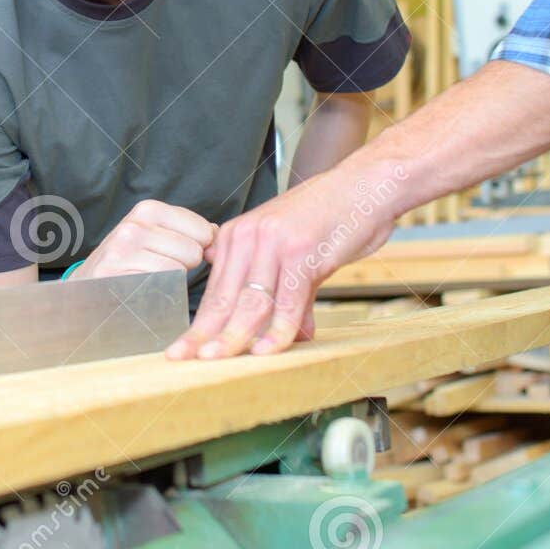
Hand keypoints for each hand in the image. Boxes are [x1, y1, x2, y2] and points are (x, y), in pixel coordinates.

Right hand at [74, 200, 216, 280]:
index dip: (199, 247)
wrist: (86, 288)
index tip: (179, 252)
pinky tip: (141, 289)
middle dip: (185, 265)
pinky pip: (159, 287)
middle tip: (159, 267)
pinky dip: (158, 293)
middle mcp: (134, 225)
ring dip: (171, 281)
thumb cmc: (128, 262)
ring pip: (178, 270)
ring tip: (149, 277)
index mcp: (148, 209)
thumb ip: (189, 231)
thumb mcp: (155, 235)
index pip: (203, 229)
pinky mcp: (116, 276)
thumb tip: (219, 234)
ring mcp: (122, 251)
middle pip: (194, 251)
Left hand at [166, 165, 400, 360]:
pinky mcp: (301, 252)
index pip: (215, 291)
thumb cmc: (330, 217)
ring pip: (250, 302)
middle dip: (203, 335)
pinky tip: (268, 350)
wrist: (365, 186)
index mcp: (236, 235)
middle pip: (223, 298)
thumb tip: (283, 331)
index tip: (183, 350)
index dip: (199, 325)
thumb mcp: (291, 248)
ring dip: (234, 337)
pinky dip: (279, 330)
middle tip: (184, 360)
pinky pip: (287, 300)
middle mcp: (248, 237)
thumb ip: (281, 288)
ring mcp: (274, 244)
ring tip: (219, 362)